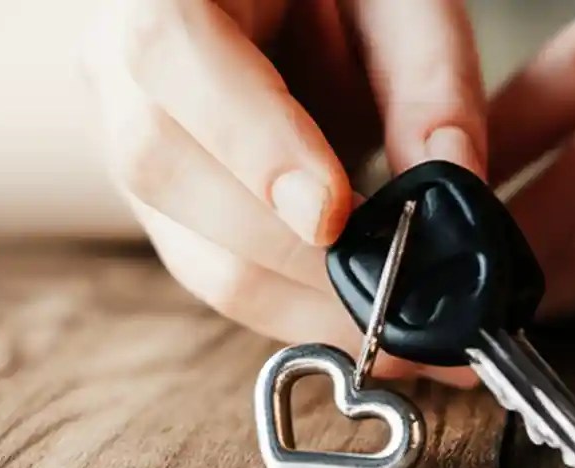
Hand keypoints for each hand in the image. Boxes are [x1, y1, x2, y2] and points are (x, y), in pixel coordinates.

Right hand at [84, 0, 484, 385]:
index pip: (172, 55)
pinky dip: (296, 306)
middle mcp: (120, 66)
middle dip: (292, 254)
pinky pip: (216, 273)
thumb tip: (454, 188)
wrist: (273, 5)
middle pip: (167, 172)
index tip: (333, 217)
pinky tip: (363, 315)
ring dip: (301, 303)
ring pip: (190, 249)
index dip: (251, 144)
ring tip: (401, 328)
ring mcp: (127, 144)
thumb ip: (427, 76)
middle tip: (402, 296)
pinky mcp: (167, 208)